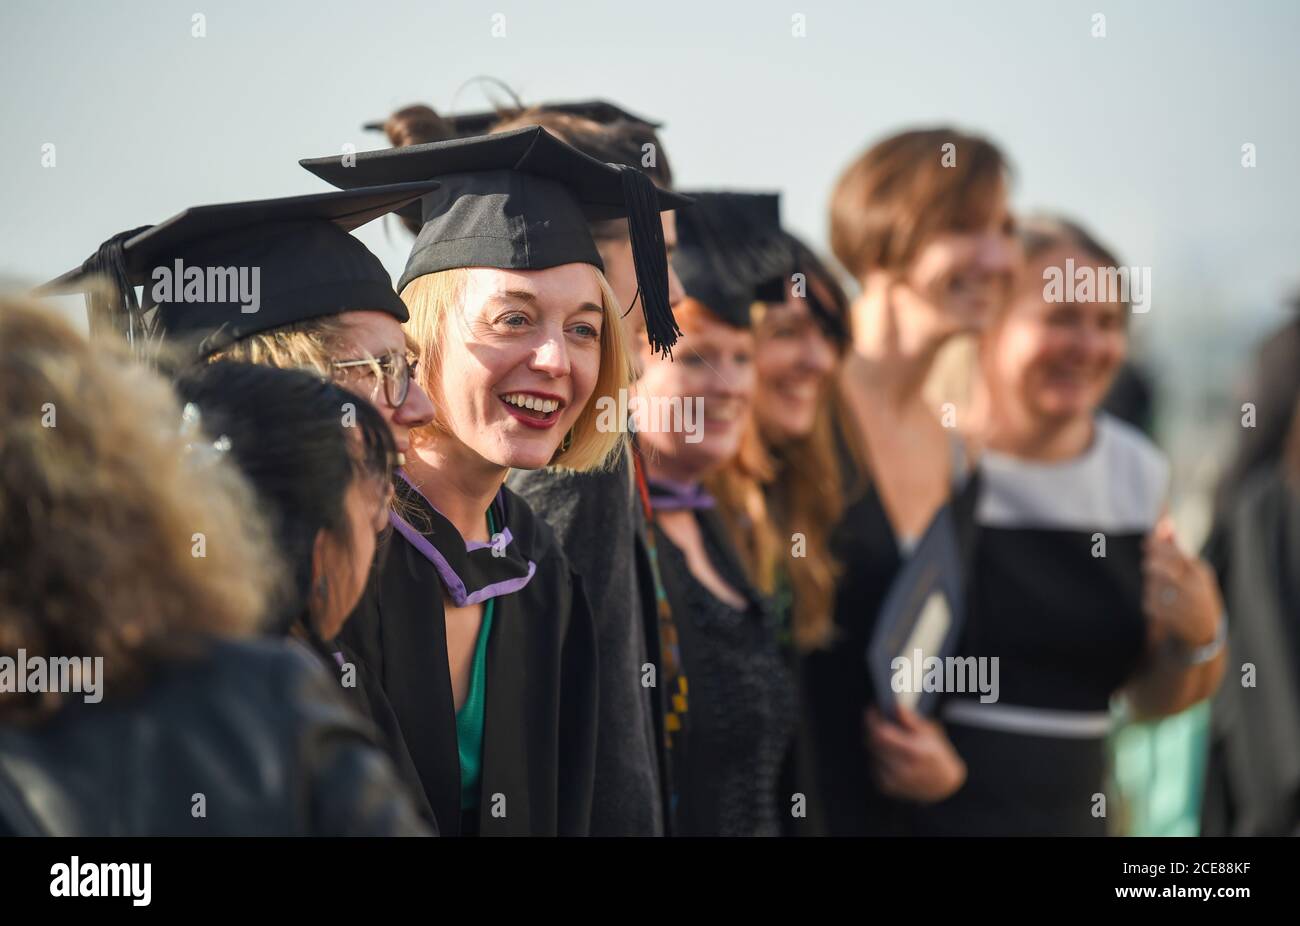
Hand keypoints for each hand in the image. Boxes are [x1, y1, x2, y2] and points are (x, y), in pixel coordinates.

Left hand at [865, 706, 965, 802]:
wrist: (942, 784)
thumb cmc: (936, 753)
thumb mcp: (930, 731)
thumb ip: (910, 719)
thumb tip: (895, 705)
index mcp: (914, 752)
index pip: (881, 733)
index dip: (873, 719)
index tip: (873, 710)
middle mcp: (902, 769)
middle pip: (872, 742)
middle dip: (872, 728)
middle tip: (880, 721)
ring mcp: (893, 781)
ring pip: (871, 753)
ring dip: (876, 744)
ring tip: (891, 741)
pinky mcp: (886, 788)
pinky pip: (872, 765)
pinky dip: (878, 758)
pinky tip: (891, 757)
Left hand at [1142, 517, 1222, 649]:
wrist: (1206, 635)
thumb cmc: (1196, 596)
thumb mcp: (1194, 572)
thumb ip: (1176, 548)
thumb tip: (1164, 522)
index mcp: (1200, 572)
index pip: (1175, 553)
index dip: (1157, 546)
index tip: (1147, 542)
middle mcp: (1195, 587)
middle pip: (1160, 568)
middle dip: (1152, 564)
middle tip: (1150, 565)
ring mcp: (1185, 605)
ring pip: (1153, 586)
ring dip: (1152, 586)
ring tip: (1162, 591)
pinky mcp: (1174, 620)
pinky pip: (1150, 604)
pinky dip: (1152, 603)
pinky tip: (1162, 607)